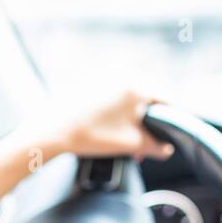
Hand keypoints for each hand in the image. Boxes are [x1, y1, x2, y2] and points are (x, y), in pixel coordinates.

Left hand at [22, 89, 175, 163]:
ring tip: (123, 140)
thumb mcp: (129, 144)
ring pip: (126, 98)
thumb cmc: (91, 135)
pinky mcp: (87, 81)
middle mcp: (121, 73)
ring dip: (129, 118)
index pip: (166, 99)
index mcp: (136, 85)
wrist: (51, 132)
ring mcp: (102, 75)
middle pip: (145, 98)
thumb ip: (154, 146)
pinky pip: (109, 95)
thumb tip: (166, 148)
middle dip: (146, 123)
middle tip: (141, 145)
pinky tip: (107, 128)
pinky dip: (113, 111)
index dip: (170, 118)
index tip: (169, 132)